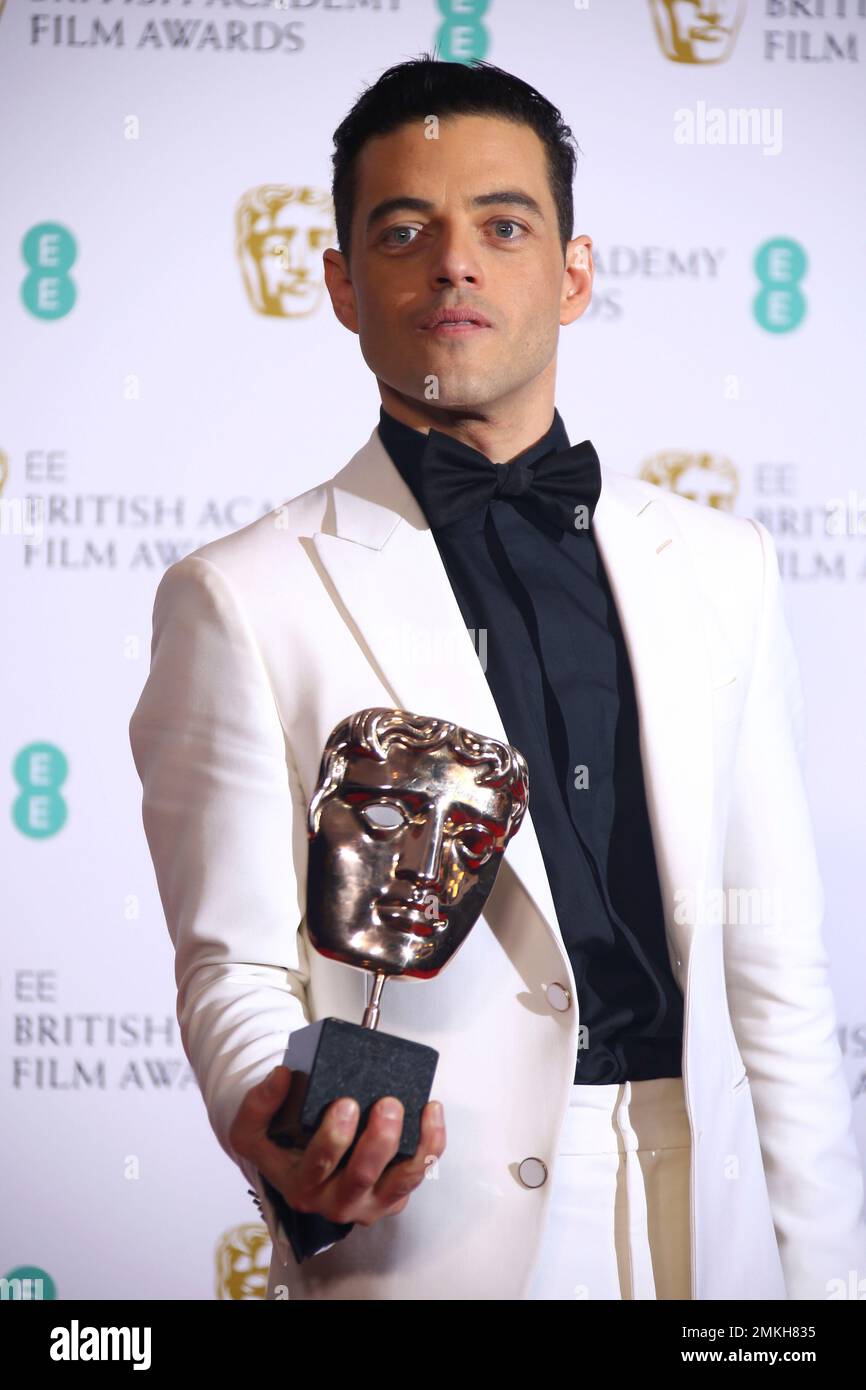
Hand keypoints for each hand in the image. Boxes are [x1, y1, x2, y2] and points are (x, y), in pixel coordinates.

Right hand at [229, 1066, 445, 1226]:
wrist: (296, 1163)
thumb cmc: (279, 1143)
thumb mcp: (251, 1128)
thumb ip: (258, 1103)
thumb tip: (282, 1076)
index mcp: (300, 1187)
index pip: (318, 1167)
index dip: (334, 1138)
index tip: (346, 1103)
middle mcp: (335, 1203)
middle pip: (362, 1178)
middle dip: (379, 1141)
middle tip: (387, 1104)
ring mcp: (368, 1203)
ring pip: (400, 1184)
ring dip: (416, 1148)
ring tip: (423, 1110)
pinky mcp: (393, 1197)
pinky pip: (417, 1176)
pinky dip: (431, 1146)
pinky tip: (432, 1113)